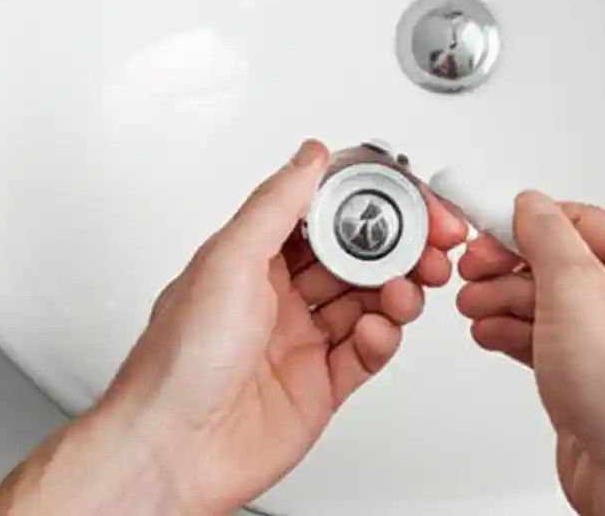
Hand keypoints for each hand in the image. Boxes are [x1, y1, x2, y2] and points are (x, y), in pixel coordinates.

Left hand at [0, 140, 466, 515]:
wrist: (172, 450)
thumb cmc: (178, 361)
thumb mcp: (228, 259)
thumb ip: (276, 204)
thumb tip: (309, 156)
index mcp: (255, 259)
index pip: (328, 216)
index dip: (372, 206)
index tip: (409, 200)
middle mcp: (280, 297)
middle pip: (359, 259)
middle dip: (400, 249)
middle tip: (432, 246)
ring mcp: (302, 341)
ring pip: (370, 303)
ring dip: (397, 291)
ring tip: (405, 291)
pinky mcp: (320, 385)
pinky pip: (368, 353)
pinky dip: (383, 339)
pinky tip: (378, 332)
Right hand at [457, 191, 604, 515]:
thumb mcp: (578, 291)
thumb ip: (548, 238)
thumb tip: (529, 206)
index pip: (583, 223)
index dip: (528, 221)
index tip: (485, 220)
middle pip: (562, 264)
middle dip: (510, 267)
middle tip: (473, 269)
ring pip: (551, 304)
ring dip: (505, 300)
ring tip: (473, 303)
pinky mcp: (595, 379)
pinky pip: (549, 340)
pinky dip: (515, 332)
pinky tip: (489, 331)